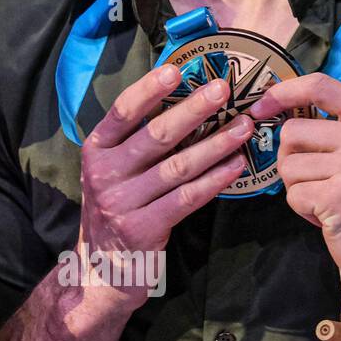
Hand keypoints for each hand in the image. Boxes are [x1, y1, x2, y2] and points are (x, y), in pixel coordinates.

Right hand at [77, 64, 253, 310]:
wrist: (101, 270)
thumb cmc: (117, 208)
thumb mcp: (112, 171)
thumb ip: (136, 143)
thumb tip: (184, 101)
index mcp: (95, 151)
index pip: (122, 112)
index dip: (149, 89)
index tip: (177, 70)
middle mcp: (104, 174)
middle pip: (155, 135)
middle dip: (194, 110)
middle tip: (225, 90)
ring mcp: (121, 202)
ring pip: (178, 166)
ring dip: (216, 144)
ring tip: (245, 127)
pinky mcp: (143, 227)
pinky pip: (187, 197)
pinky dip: (215, 179)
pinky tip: (236, 166)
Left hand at [248, 74, 340, 304]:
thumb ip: (330, 124)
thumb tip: (270, 106)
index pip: (318, 85)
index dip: (281, 93)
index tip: (259, 107)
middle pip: (291, 131)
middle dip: (291, 158)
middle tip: (318, 179)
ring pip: (287, 165)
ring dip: (297, 186)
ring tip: (327, 197)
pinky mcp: (340, 197)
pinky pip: (292, 194)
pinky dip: (302, 208)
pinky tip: (327, 215)